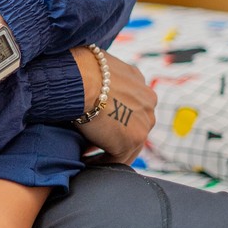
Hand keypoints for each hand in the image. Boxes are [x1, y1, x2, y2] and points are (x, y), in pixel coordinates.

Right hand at [72, 48, 155, 163]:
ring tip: (84, 157)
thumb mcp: (99, 64)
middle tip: (89, 144)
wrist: (80, 78)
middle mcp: (148, 103)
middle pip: (133, 126)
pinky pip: (116, 160)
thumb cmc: (79, 68)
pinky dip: (99, 163)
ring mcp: (143, 124)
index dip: (113, 117)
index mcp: (140, 84)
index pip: (131, 106)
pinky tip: (82, 162)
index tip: (95, 123)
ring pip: (127, 146)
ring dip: (106, 151)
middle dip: (112, 135)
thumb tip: (88, 72)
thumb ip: (104, 75)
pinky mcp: (131, 141)